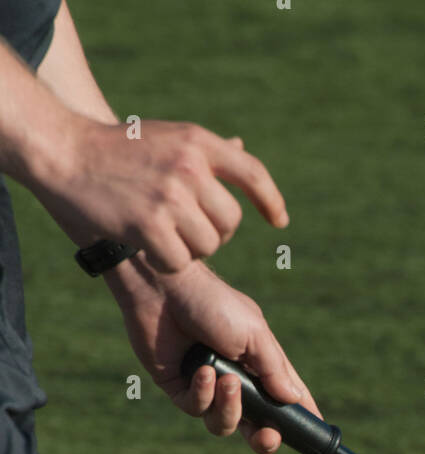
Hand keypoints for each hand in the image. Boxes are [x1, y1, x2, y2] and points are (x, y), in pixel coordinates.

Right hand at [24, 114, 286, 272]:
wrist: (65, 153)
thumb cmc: (117, 151)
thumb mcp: (166, 138)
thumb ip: (203, 152)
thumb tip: (240, 147)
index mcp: (198, 142)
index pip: (252, 172)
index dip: (271, 200)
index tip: (279, 220)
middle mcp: (190, 166)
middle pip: (230, 223)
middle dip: (213, 234)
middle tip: (183, 229)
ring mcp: (171, 196)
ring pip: (208, 247)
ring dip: (187, 250)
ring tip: (160, 233)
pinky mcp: (150, 224)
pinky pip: (180, 262)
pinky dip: (166, 263)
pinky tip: (147, 247)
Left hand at [107, 256, 319, 453]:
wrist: (164, 288)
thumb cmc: (213, 302)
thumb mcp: (254, 333)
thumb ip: (274, 369)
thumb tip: (294, 399)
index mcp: (259, 363)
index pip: (285, 397)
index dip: (301, 416)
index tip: (316, 434)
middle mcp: (235, 379)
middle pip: (255, 425)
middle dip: (264, 438)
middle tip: (267, 437)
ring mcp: (207, 386)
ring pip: (224, 423)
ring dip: (229, 408)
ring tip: (226, 381)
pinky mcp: (179, 387)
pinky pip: (196, 409)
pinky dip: (202, 393)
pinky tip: (201, 370)